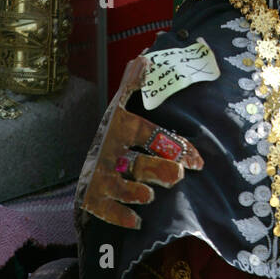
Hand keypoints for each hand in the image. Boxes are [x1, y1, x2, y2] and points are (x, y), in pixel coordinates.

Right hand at [80, 56, 203, 229]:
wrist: (81, 167)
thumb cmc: (113, 136)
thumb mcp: (121, 109)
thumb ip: (132, 85)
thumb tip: (144, 58)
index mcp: (121, 128)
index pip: (151, 134)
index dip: (175, 146)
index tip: (198, 162)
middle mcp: (110, 152)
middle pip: (136, 161)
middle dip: (156, 168)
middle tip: (177, 175)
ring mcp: (100, 175)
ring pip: (119, 184)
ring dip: (134, 190)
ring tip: (150, 195)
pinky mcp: (91, 196)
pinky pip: (104, 208)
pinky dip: (118, 215)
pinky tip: (136, 221)